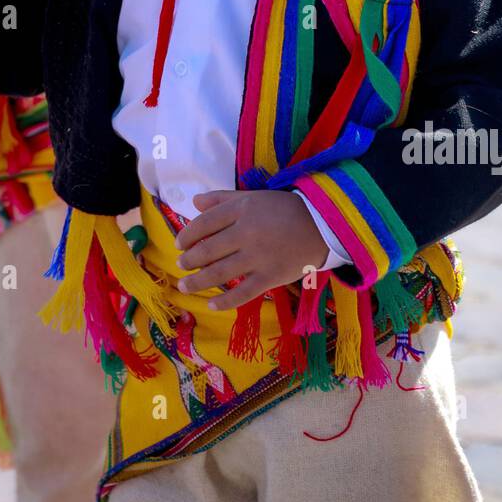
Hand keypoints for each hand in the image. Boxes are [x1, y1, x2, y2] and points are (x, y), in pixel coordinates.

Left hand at [176, 190, 329, 310]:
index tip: (179, 244)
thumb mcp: (253, 197)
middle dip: (189, 260)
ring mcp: (258, 257)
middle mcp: (246, 232)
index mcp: (242, 210)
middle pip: (208, 250)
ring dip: (197, 282)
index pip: (205, 223)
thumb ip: (223, 199)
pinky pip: (243, 292)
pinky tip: (211, 304)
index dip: (187, 234)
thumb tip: (194, 203)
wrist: (322, 226)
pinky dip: (225, 301)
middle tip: (180, 265)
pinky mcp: (270, 277)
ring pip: (219, 273)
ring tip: (184, 286)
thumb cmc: (284, 210)